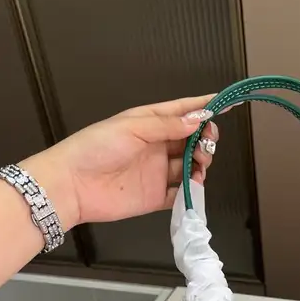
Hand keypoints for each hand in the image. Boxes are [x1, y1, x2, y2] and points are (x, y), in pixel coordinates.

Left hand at [20, 95, 220, 231]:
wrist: (72, 185)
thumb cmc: (93, 148)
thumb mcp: (132, 127)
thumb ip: (167, 125)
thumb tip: (197, 120)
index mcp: (149, 123)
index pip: (183, 111)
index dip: (205, 107)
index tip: (227, 103)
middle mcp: (156, 147)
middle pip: (191, 140)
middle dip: (205, 140)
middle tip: (206, 144)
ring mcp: (157, 172)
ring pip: (190, 166)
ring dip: (200, 164)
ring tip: (198, 166)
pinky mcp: (156, 196)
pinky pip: (181, 194)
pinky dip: (191, 191)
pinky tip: (192, 186)